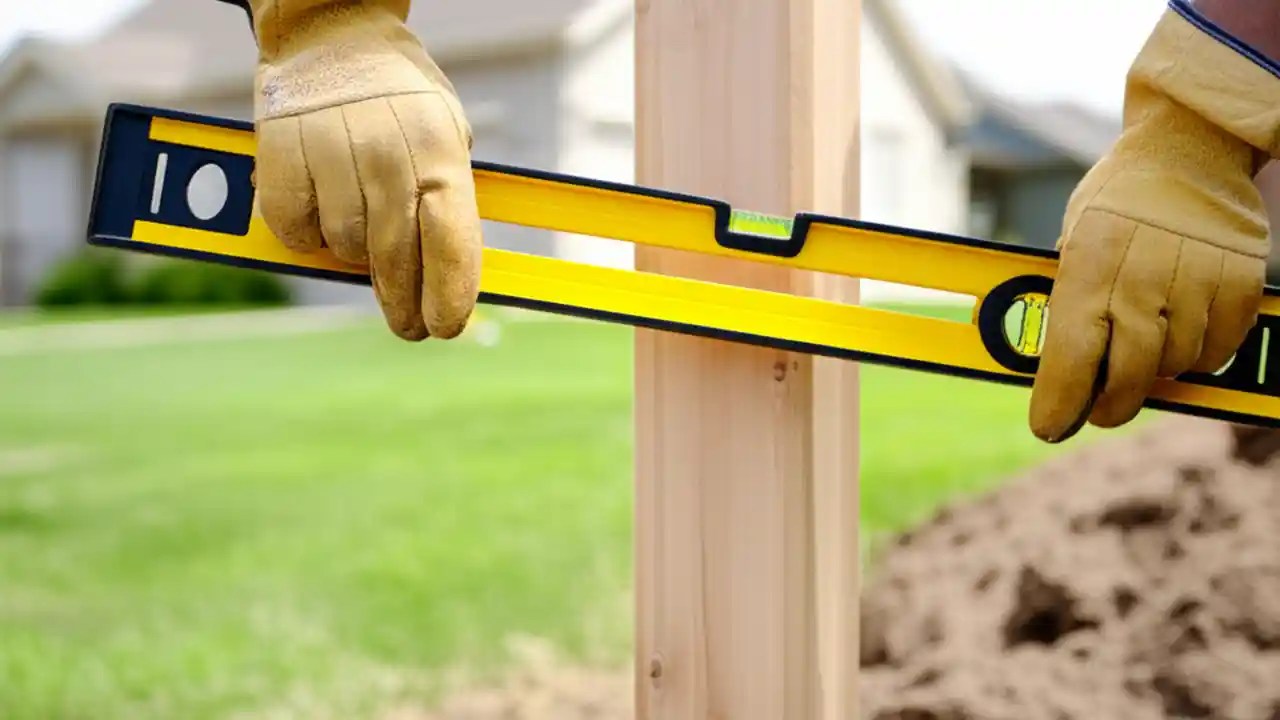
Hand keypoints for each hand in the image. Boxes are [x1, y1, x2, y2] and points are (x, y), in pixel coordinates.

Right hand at [248, 0, 481, 339]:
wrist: (333, 37)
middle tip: (410, 325)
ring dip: (356, 256)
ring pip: (345, 248)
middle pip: (396, 258)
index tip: (444, 326)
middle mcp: (387, 153)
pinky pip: (296, 231)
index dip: (449, 294)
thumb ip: (449, 199)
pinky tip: (321, 212)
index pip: (450, 242)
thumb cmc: (401, 101)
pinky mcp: (281, 158)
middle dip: (405, 303)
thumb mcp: (447, 135)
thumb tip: (453, 279)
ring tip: (363, 232)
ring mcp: (331, 154)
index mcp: (438, 149)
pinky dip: (307, 236)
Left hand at [1028, 6, 1277, 442]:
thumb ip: (1068, 299)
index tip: (1049, 426)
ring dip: (1154, 373)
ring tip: (1141, 354)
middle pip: (1127, 373)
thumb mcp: (1072, 239)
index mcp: (1090, 264)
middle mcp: (1142, 275)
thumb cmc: (1116, 200)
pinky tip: (1180, 337)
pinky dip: (1198, 357)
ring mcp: (1196, 279)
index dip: (1059, 401)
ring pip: (1174, 365)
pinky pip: (1217, 349)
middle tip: (1099, 410)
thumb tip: (1054, 366)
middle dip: (1109, 403)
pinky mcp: (1238, 282)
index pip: (1070, 354)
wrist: (1187, 149)